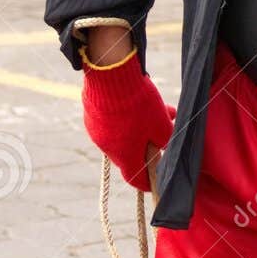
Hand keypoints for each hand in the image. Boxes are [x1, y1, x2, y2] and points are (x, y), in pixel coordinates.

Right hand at [81, 49, 174, 191]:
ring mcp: (97, 131)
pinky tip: (141, 100)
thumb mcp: (161, 124)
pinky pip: (112, 122)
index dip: (148, 182)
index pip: (135, 179)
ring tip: (160, 111)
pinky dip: (128, 117)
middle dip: (148, 146)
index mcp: (124, 155)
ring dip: (140, 128)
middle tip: (163, 133)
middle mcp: (107, 147)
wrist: (110, 75)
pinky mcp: (92, 115)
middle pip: (130, 154)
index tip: (156, 180)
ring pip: (123, 135)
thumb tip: (163, 146)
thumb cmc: (139, 104)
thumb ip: (164, 141)